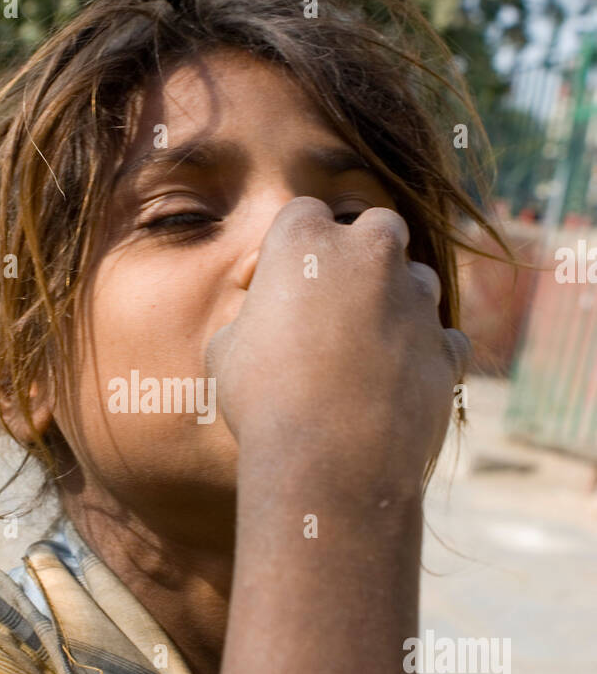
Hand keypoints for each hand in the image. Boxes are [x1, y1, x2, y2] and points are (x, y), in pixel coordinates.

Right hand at [205, 198, 468, 504]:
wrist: (330, 460)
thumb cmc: (264, 400)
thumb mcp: (227, 350)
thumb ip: (253, 317)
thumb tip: (262, 324)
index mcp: (305, 239)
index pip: (304, 213)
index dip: (292, 246)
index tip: (282, 282)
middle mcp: (369, 254)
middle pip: (378, 225)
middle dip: (364, 252)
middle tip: (338, 298)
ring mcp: (417, 299)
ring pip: (418, 279)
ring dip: (398, 301)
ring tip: (366, 349)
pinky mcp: (446, 347)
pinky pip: (441, 339)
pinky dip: (424, 354)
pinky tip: (394, 385)